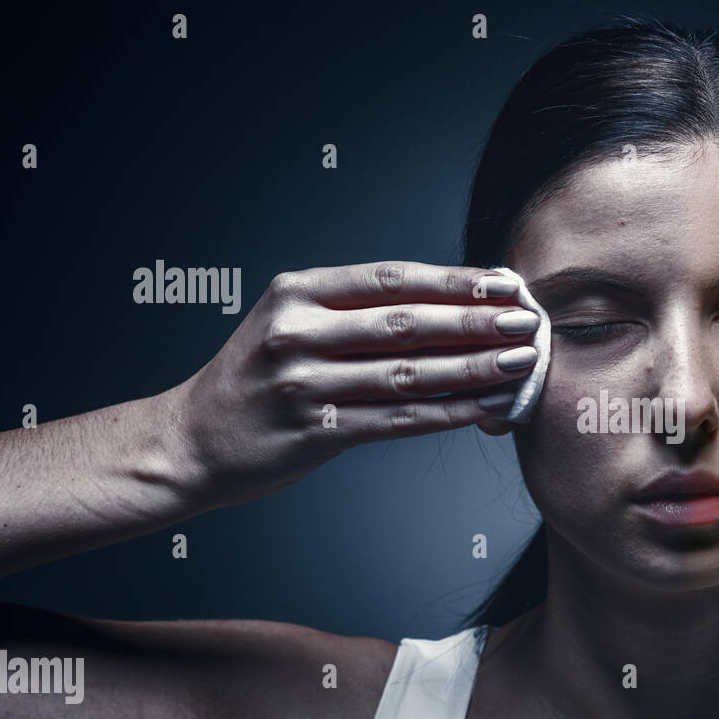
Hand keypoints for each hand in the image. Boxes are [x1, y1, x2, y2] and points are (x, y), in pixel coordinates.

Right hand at [166, 261, 538, 508]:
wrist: (191, 439)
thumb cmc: (256, 378)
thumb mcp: (291, 323)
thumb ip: (358, 314)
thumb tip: (454, 309)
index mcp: (297, 293)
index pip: (392, 278)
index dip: (454, 280)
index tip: (504, 282)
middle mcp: (297, 332)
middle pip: (408, 323)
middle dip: (477, 322)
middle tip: (528, 323)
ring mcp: (303, 384)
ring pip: (409, 373)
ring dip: (473, 369)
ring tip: (520, 365)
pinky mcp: (314, 432)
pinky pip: (396, 420)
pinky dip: (447, 414)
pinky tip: (485, 408)